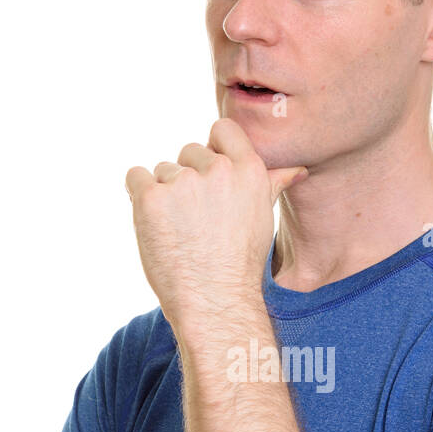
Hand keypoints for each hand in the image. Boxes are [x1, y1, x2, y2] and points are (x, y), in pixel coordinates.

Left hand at [125, 118, 305, 335]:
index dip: (212, 150)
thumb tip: (297, 169)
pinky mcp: (151, 197)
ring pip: (162, 170)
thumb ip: (272, 185)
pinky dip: (138, 196)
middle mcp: (218, 170)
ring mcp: (183, 182)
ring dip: (164, 195)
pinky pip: (135, 177)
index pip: (222, 129)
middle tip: (195, 221)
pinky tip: (154, 224)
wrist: (215, 301)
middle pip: (188, 152)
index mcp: (249, 170)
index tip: (210, 178)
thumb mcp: (263, 218)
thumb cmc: (240, 264)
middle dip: (187, 180)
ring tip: (179, 231)